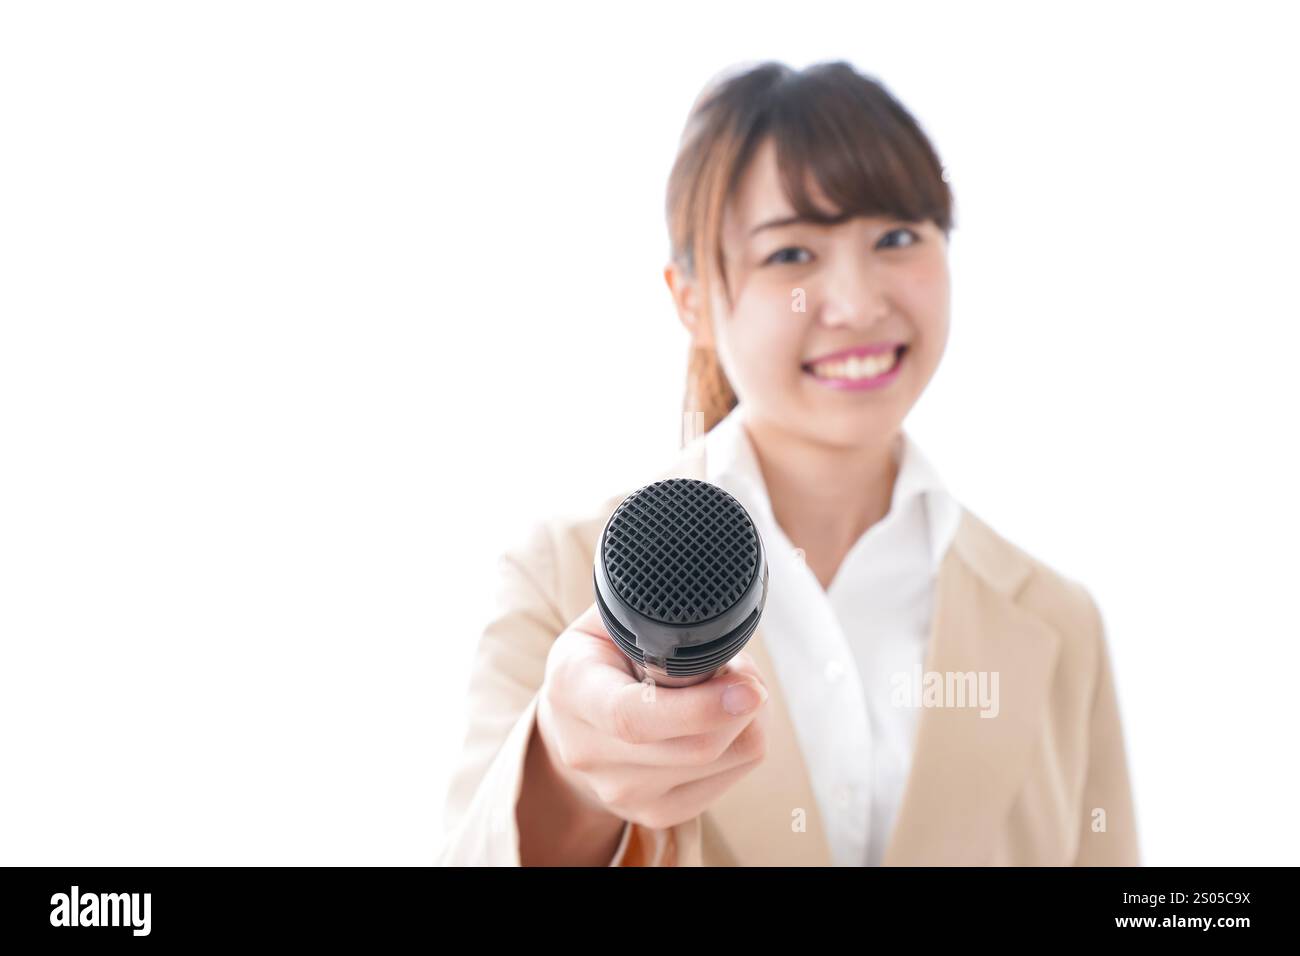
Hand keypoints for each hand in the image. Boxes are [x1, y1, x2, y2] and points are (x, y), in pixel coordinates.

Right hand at [534, 600, 769, 831]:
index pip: (634, 716)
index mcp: (574, 691)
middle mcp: (591, 752)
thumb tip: (714, 627)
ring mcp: (624, 792)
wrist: (571, 725)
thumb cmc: (598, 659)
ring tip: (729, 686)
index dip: (698, 707)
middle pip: (696, 745)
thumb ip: (651, 619)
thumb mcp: (608, 622)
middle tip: (741, 667)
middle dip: (740, 701)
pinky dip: (743, 739)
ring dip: (748, 718)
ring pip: (725, 759)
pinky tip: (724, 716)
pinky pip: (732, 776)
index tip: (748, 688)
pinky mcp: (658, 813)